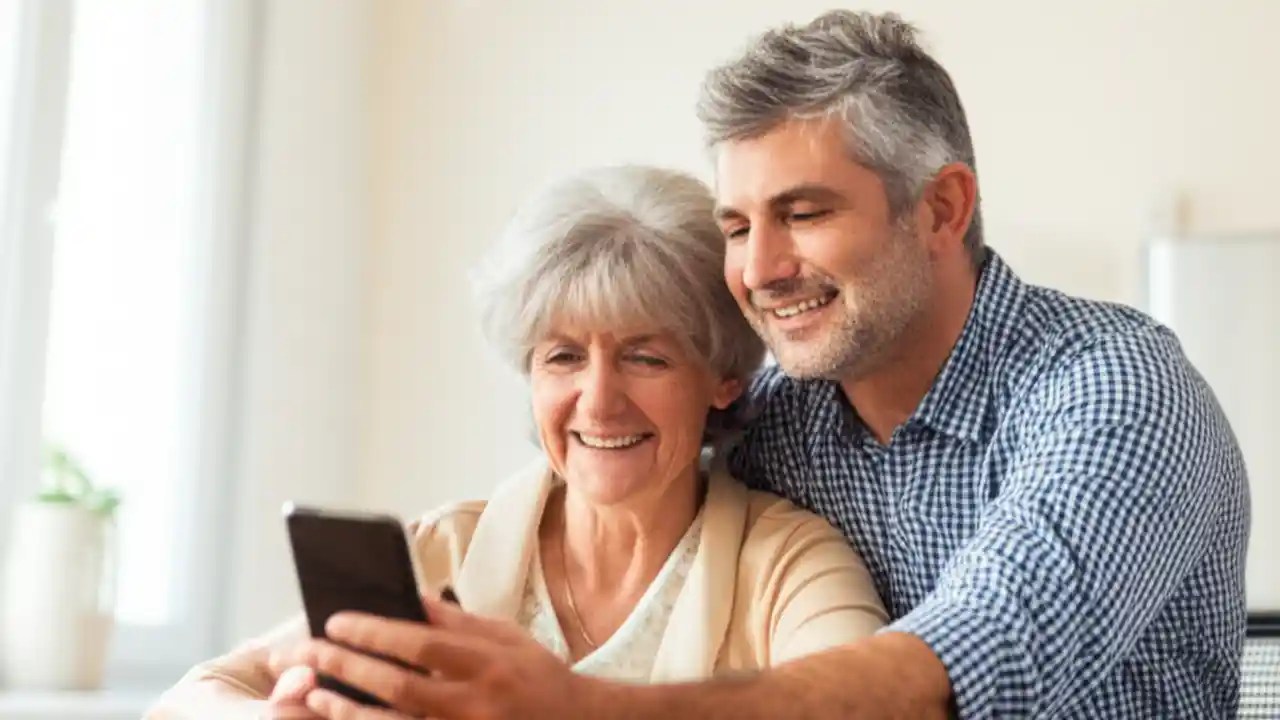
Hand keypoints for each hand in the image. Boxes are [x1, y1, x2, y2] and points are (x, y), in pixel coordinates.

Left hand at [277, 595, 618, 718]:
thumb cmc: (538, 677)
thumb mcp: (507, 638)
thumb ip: (459, 621)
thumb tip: (410, 596)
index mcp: (489, 664)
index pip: (421, 644)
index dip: (374, 632)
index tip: (335, 621)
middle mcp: (477, 703)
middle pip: (399, 686)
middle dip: (347, 667)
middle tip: (307, 651)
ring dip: (349, 711)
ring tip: (315, 692)